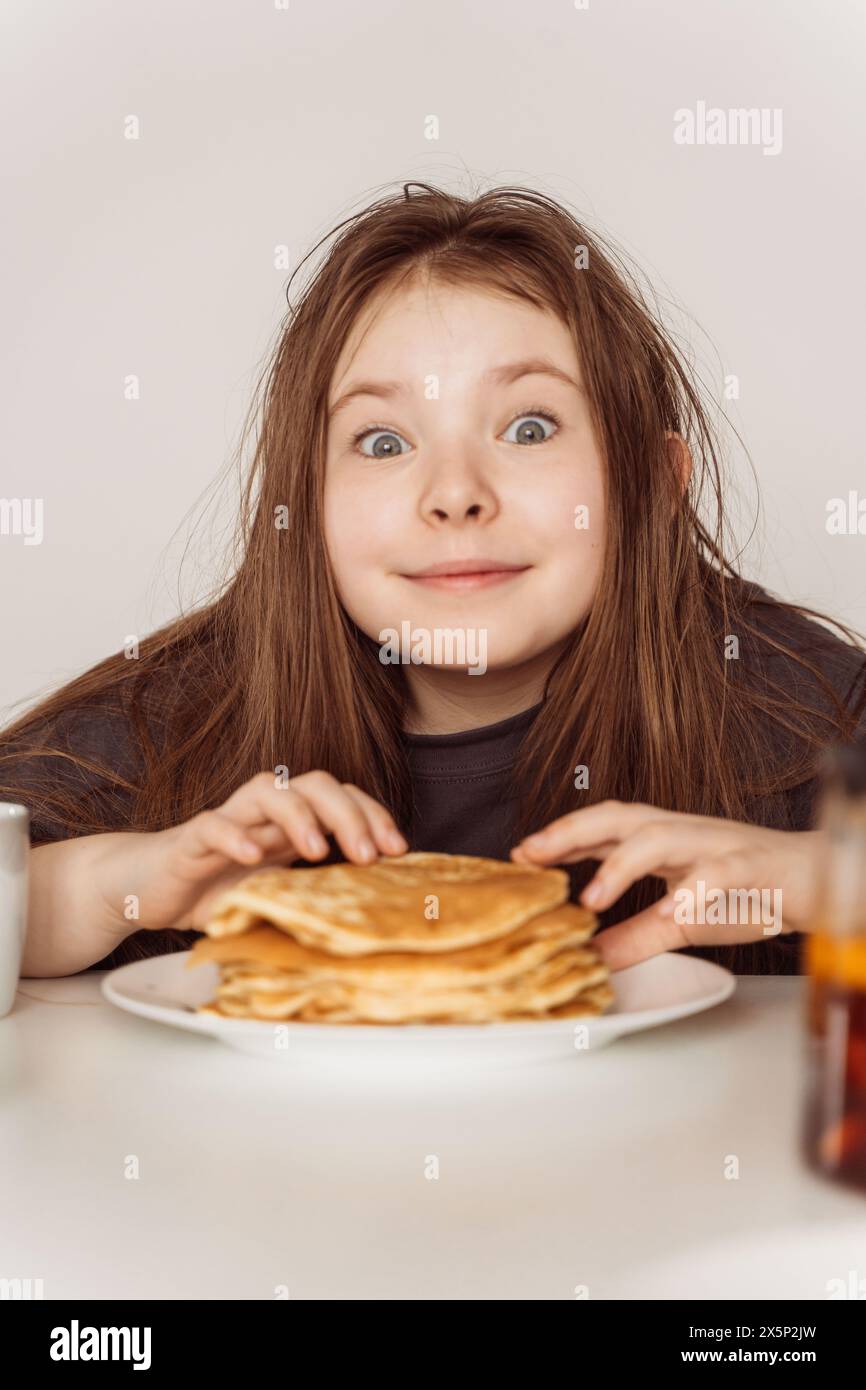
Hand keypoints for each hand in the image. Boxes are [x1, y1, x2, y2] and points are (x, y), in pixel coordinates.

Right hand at [93, 770, 407, 935]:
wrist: (147, 890)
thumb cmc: (215, 891)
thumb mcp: (274, 895)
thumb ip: (312, 895)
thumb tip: (371, 920)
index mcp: (292, 822)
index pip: (343, 798)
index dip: (373, 815)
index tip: (399, 850)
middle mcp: (264, 812)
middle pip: (315, 784)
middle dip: (349, 814)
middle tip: (369, 855)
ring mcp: (229, 820)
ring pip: (269, 789)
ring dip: (299, 815)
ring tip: (317, 851)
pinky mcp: (190, 839)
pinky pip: (213, 825)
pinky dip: (234, 835)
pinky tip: (253, 856)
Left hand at [510, 800, 820, 970]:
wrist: (810, 882)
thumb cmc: (745, 892)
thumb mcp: (680, 920)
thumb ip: (635, 936)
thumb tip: (590, 957)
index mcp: (660, 840)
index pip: (599, 829)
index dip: (558, 838)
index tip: (517, 855)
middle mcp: (679, 832)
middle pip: (618, 817)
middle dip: (571, 831)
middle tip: (530, 854)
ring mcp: (712, 844)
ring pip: (660, 837)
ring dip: (622, 865)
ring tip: (591, 897)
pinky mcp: (746, 866)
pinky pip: (715, 874)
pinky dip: (691, 891)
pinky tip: (670, 911)